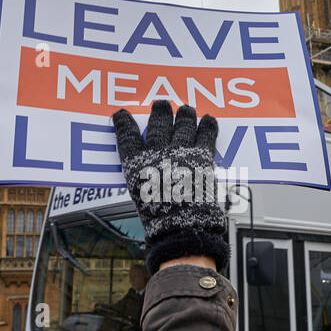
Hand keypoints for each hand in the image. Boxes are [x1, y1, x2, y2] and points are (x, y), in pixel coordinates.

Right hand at [113, 101, 228, 274]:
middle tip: (161, 104)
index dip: (123, 123)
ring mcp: (180, 151)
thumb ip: (144, 178)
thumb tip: (149, 169)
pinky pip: (206, 134)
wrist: (183, 226)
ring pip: (183, 123)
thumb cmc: (161, 218)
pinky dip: (208, 126)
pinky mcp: (201, 155)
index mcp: (137, 165)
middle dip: (160, 112)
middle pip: (158, 124)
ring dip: (185, 115)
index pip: (127, 137)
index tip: (122, 114)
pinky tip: (209, 120)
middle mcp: (157, 153)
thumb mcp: (142, 197)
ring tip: (186, 109)